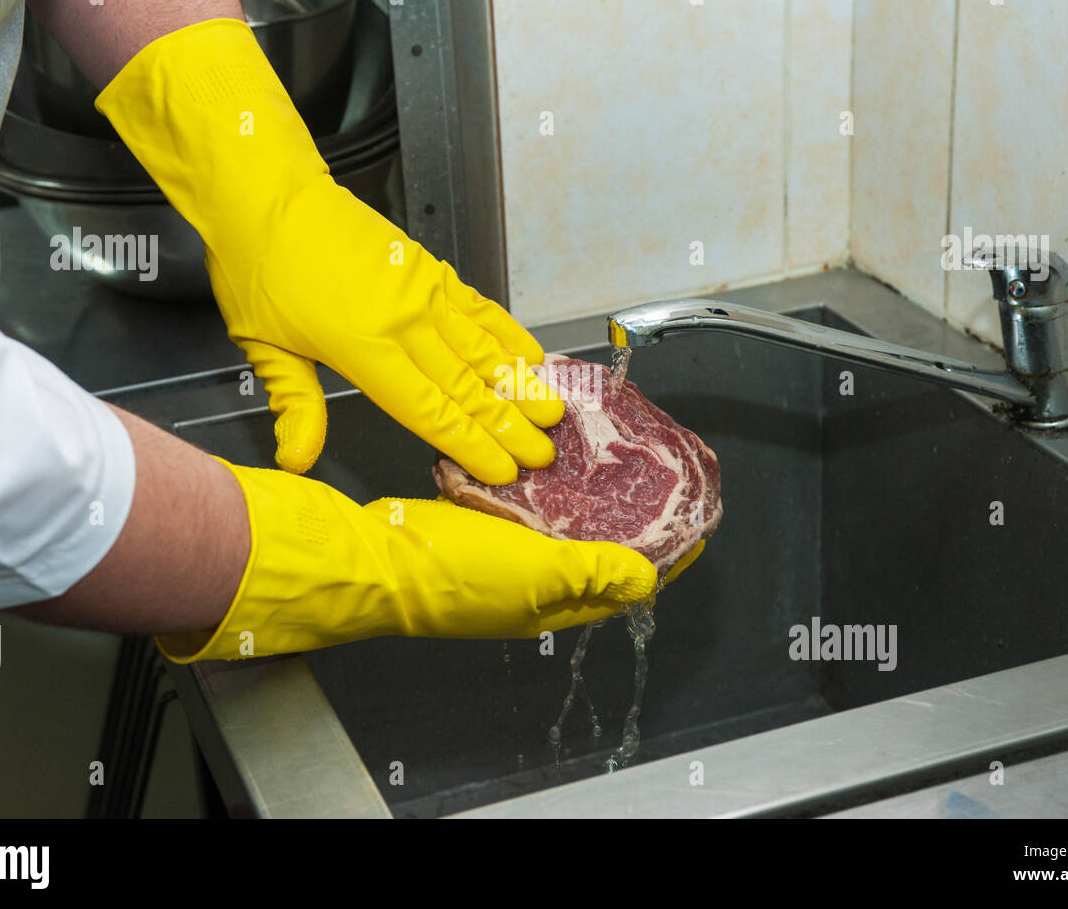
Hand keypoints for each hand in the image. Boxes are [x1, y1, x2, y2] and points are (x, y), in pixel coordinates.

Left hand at [96, 19, 561, 481]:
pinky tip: (532, 356)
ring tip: (554, 412)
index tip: (502, 470)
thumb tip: (298, 458)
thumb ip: (295, 403)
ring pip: (483, 348)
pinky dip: (509, 333)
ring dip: (521, 384)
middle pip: (468, 385)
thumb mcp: (262, 345)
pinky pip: (479, 307)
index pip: (430, 410)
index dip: (472, 445)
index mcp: (363, 348)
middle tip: (543, 455)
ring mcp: (423, 290)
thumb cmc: (259, 267)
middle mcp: (404, 320)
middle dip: (509, 425)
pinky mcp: (429, 267)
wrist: (268, 192)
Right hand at [156, 460, 658, 661]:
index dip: (664, 558)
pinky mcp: (473, 533)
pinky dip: (539, 490)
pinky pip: (519, 511)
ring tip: (612, 469)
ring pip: (558, 530)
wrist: (372, 557)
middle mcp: (530, 589)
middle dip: (630, 527)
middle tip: (658, 491)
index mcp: (552, 605)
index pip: (625, 585)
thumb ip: (592, 571)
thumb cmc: (447, 572)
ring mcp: (501, 560)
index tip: (695, 531)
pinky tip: (545, 461)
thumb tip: (647, 577)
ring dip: (586, 505)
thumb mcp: (535, 571)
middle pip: (596, 558)